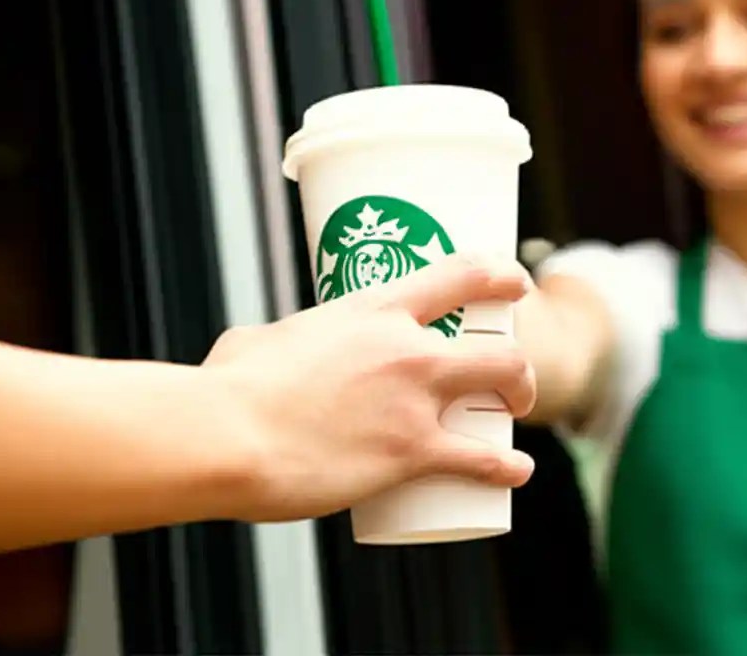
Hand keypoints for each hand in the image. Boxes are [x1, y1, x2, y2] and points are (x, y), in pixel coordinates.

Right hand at [200, 253, 537, 521]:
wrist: (225, 435)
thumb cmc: (227, 388)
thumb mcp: (258, 341)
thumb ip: (278, 342)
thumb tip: (269, 352)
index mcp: (372, 309)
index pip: (460, 273)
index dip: (500, 275)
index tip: (515, 282)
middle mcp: (408, 348)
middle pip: (499, 344)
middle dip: (517, 362)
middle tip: (511, 378)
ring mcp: (416, 400)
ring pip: (504, 389)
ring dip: (520, 401)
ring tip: (515, 418)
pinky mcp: (411, 452)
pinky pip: (481, 460)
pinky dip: (507, 468)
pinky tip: (516, 473)